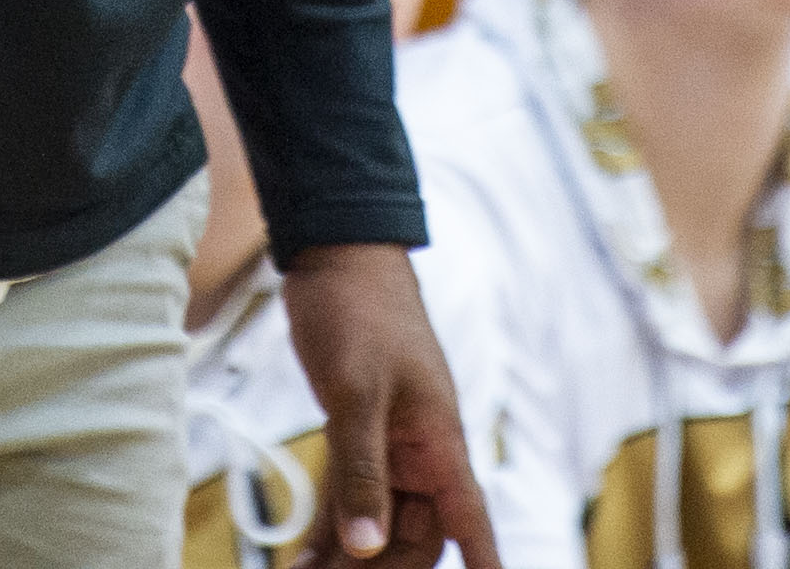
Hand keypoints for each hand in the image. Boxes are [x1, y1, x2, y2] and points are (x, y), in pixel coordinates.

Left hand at [280, 241, 503, 568]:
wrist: (334, 253)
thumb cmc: (357, 309)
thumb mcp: (355, 391)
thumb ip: (361, 469)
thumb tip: (364, 545)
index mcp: (440, 442)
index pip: (471, 522)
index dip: (486, 562)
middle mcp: (422, 451)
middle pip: (418, 536)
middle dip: (382, 567)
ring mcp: (389, 442)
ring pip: (380, 520)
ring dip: (350, 554)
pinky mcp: (355, 430)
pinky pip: (350, 493)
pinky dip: (329, 526)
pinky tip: (304, 558)